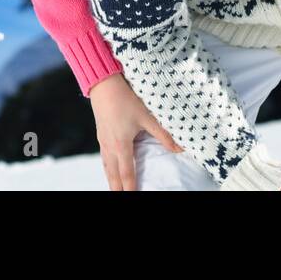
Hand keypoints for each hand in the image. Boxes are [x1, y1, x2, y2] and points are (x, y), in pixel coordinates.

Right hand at [88, 73, 184, 190]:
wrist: (103, 84)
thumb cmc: (125, 98)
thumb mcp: (147, 116)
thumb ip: (163, 135)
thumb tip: (180, 148)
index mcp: (121, 146)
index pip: (127, 174)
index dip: (130, 188)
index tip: (132, 196)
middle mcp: (109, 146)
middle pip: (113, 175)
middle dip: (117, 188)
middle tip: (120, 197)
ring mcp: (102, 140)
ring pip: (106, 166)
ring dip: (111, 179)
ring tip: (114, 187)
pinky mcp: (100, 133)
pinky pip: (103, 156)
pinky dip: (107, 166)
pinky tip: (109, 164)